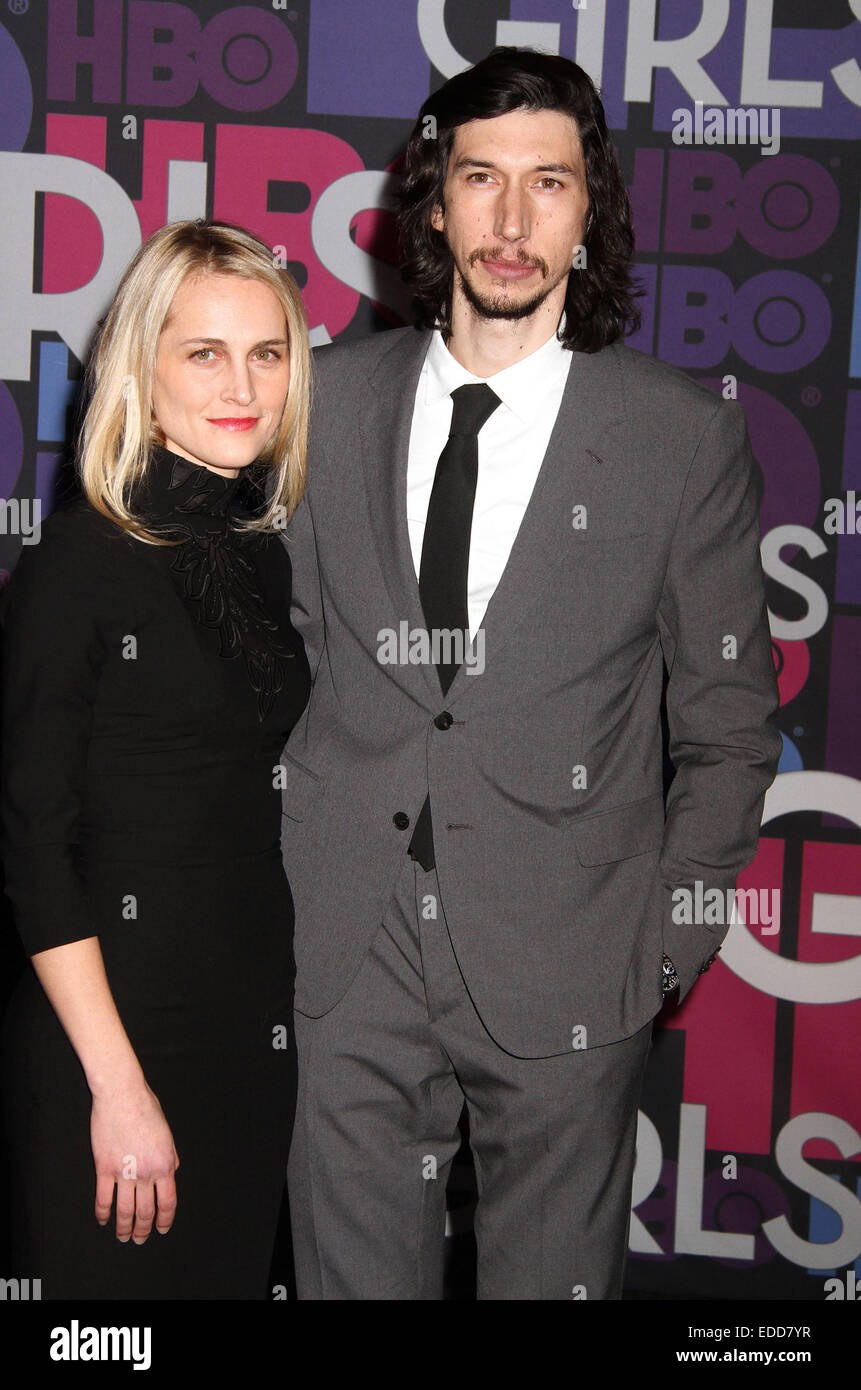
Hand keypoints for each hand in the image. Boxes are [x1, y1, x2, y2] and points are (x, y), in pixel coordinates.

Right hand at [90, 1081, 179, 1242]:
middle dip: (144, 1229)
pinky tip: (103, 1220)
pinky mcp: (104, 1168)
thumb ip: (171, 1155)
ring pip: (125, 1210)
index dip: (165, 1220)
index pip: (168, 1202)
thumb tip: (173, 1170)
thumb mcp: (167, 1132)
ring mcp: (124, 1172)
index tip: (161, 1229)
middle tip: (140, 1239)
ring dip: (124, 1228)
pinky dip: (103, 1213)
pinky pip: (104, 1198)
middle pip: (146, 1211)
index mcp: (165, 1164)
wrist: (122, 1094)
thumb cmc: (146, 1107)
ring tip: (123, 1237)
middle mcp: (146, 1172)